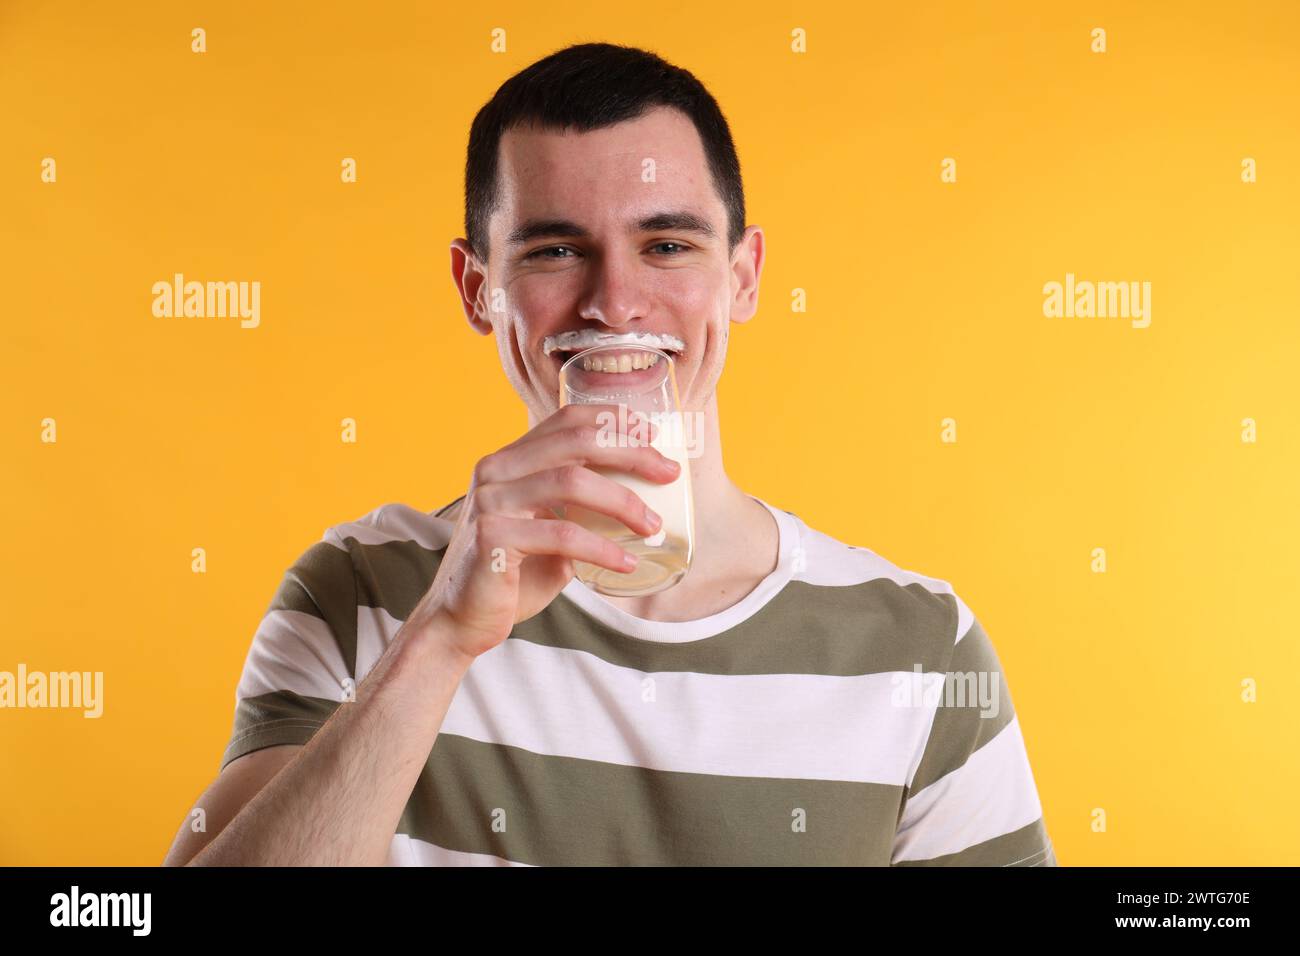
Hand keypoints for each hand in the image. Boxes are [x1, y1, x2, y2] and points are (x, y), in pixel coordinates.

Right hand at [408, 403, 681, 660]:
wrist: (461, 620)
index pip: (566, 420)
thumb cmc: (512, 576)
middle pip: (575, 442)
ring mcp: (491, 501)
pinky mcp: (493, 537)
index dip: (613, 420)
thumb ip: (578, 509)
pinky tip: (626, 563)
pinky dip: (602, 549)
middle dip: (631, 452)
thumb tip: (643, 502)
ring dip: (623, 502)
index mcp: (509, 461)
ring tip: (652, 526)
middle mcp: (496, 470)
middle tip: (668, 473)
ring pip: (572, 482)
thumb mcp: (548, 529)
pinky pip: (561, 534)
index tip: (652, 435)